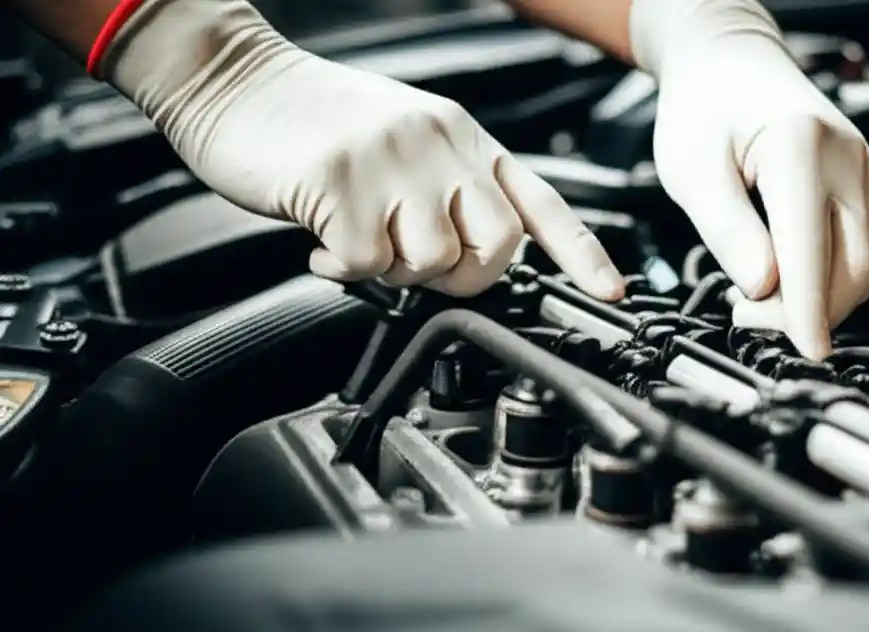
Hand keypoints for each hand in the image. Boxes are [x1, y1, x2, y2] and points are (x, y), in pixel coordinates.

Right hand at [97, 0, 624, 299]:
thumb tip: (465, 258)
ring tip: (355, 238)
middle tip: (414, 266)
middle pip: (498, 245)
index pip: (541, 200)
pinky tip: (319, 240)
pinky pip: (365, 263)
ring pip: (432, 261)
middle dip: (464, 276)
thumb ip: (444, 191)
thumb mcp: (403, 142)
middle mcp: (439, 145)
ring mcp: (392, 161)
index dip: (581, 252)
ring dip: (390, 270)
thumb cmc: (314, 121)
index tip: (611, 291)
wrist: (231, 77)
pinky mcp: (341, 182)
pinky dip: (339, 268)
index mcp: (461, 137)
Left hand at [632, 0, 868, 358]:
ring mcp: (860, 170)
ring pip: (864, 264)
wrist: (728, 62)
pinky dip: (824, 277)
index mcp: (801, 147)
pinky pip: (856, 247)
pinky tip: (781, 279)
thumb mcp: (691, 169)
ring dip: (819, 299)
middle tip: (746, 318)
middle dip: (810, 311)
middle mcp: (846, 158)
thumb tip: (761, 287)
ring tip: (757, 299)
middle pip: (855, 267)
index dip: (808, 310)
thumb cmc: (704, 107)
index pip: (812, 250)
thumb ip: (726, 229)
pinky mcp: (859, 183)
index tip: (808, 351)